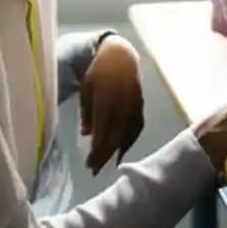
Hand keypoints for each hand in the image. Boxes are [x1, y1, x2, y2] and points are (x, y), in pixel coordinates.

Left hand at [79, 35, 144, 174]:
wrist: (121, 57)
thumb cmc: (98, 72)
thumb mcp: (86, 89)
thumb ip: (86, 112)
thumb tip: (86, 134)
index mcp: (106, 101)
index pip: (102, 133)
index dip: (96, 152)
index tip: (88, 165)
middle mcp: (123, 107)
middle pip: (115, 138)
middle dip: (104, 156)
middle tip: (94, 170)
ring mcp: (134, 107)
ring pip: (128, 135)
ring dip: (117, 151)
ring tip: (106, 163)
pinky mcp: (141, 107)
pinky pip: (136, 129)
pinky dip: (129, 141)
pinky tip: (121, 150)